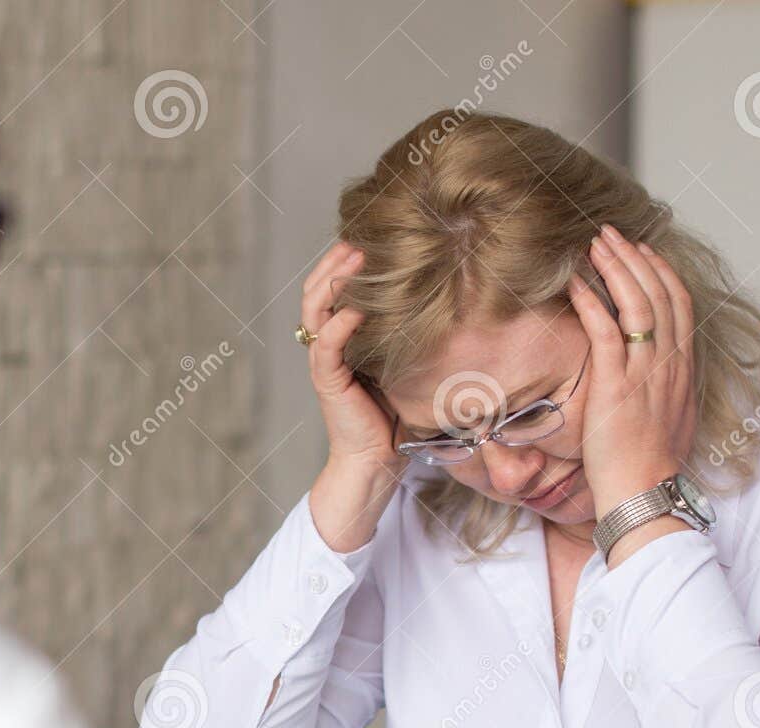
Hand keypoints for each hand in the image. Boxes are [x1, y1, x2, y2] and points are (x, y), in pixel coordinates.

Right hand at [301, 242, 404, 475]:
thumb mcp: (403, 362)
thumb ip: (407, 333)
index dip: (342, 261)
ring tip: (354, 257)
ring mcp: (323, 361)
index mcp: (340, 338)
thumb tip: (445, 297)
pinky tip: (358, 307)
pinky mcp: (327, 380)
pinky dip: (340, 322)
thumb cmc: (395, 415)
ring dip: (333, 279)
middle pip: (315, 290)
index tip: (368, 237)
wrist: (377, 460)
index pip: (331, 288)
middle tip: (358, 237)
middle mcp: (325, 345)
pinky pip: (327, 343)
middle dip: (334, 260)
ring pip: (314, 309)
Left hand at [567, 224, 697, 517]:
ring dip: (614, 268)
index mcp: (684, 369)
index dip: (661, 272)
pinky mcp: (617, 386)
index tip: (642, 251)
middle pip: (659, 293)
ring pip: (637, 304)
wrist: (645, 494)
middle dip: (635, 257)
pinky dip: (592, 302)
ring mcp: (646, 373)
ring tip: (595, 244)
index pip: (679, 305)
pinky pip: (606, 332)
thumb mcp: (668, 418)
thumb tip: (652, 377)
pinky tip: (577, 282)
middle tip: (612, 234)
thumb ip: (664, 389)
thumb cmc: (649, 466)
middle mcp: (670, 364)